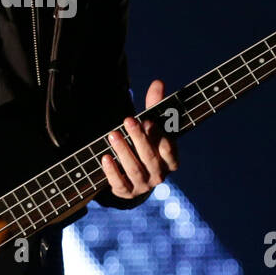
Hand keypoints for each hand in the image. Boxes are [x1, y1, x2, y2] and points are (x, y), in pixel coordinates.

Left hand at [100, 78, 179, 202]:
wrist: (133, 176)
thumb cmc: (146, 144)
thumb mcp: (152, 126)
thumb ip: (155, 106)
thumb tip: (158, 83)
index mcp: (170, 160)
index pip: (169, 149)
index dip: (160, 136)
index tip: (149, 120)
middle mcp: (159, 175)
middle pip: (150, 157)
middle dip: (139, 138)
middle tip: (128, 120)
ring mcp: (143, 185)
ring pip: (134, 169)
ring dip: (123, 151)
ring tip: (113, 134)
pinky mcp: (126, 192)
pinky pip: (119, 183)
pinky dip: (111, 171)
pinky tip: (105, 157)